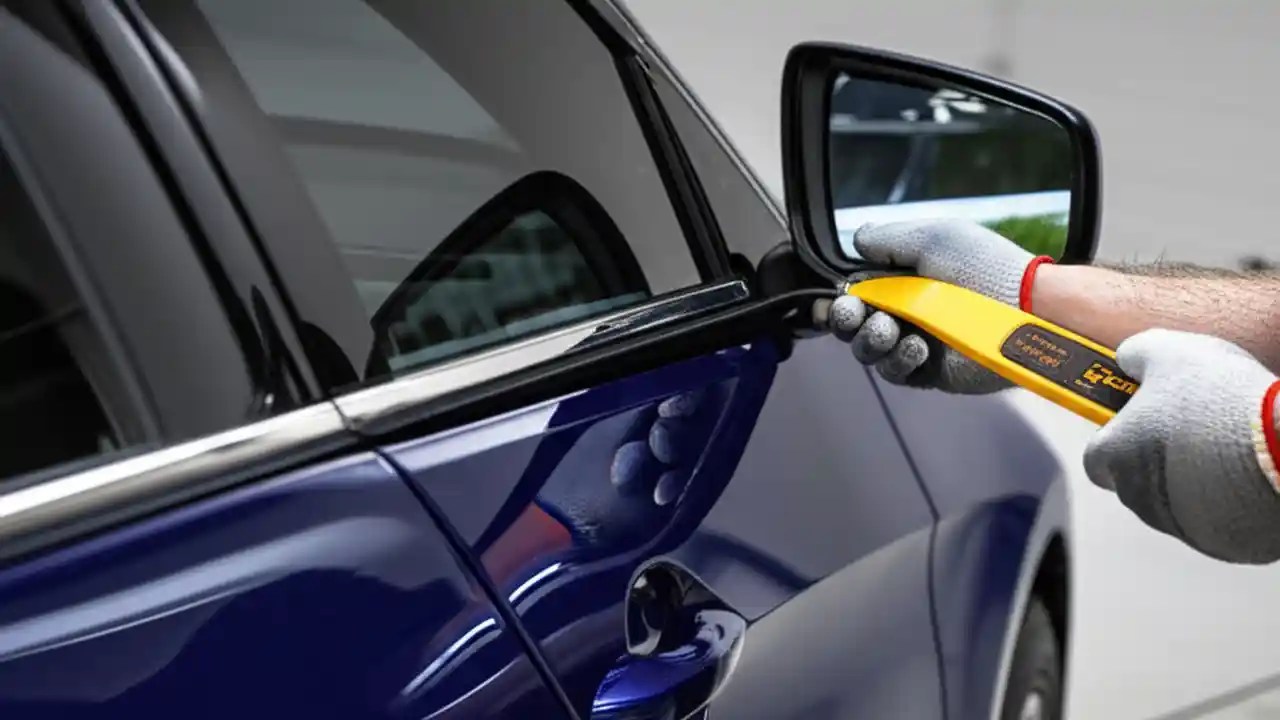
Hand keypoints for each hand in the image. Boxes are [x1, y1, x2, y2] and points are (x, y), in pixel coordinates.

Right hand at [819, 218, 1040, 393]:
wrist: (1022, 308)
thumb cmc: (981, 267)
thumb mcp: (934, 237)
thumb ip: (889, 238)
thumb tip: (857, 240)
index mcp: (906, 279)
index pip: (860, 291)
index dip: (846, 297)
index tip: (846, 297)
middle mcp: (907, 312)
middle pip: (855, 324)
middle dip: (847, 319)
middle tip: (854, 315)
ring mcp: (916, 343)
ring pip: (869, 350)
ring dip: (871, 339)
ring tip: (890, 329)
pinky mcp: (929, 372)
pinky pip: (895, 372)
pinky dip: (898, 359)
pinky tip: (916, 346)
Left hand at [1084, 329, 1279, 563]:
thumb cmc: (1221, 400)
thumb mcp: (1170, 351)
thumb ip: (1136, 354)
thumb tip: (1127, 360)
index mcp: (1116, 457)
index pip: (1095, 458)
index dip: (1116, 438)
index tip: (1139, 421)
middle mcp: (1140, 499)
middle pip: (1136, 481)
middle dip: (1157, 459)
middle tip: (1193, 429)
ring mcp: (1181, 526)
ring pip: (1175, 503)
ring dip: (1192, 481)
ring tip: (1228, 447)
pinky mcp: (1223, 545)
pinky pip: (1217, 521)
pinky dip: (1227, 502)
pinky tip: (1249, 472)